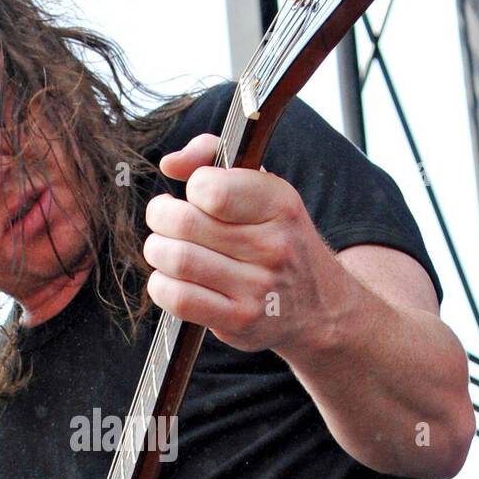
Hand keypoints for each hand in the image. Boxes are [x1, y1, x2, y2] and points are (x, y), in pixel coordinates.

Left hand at [144, 133, 347, 356]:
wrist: (320, 307)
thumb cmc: (278, 238)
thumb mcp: (263, 188)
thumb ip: (214, 156)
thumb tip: (170, 164)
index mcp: (280, 204)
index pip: (210, 189)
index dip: (192, 187)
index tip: (197, 195)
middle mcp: (273, 246)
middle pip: (184, 224)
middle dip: (161, 217)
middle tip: (165, 220)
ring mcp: (257, 288)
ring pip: (177, 260)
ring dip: (158, 251)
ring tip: (165, 248)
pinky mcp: (239, 321)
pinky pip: (179, 299)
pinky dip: (161, 285)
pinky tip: (171, 278)